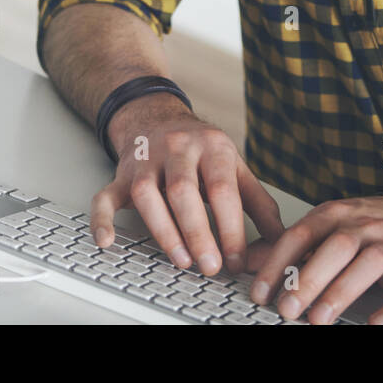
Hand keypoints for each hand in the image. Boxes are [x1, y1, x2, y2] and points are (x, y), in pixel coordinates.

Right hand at [89, 93, 284, 275]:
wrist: (157, 117)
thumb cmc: (201, 150)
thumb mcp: (234, 166)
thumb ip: (257, 202)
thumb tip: (280, 239)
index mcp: (211, 146)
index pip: (221, 188)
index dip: (230, 227)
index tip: (237, 259)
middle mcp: (177, 148)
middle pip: (183, 190)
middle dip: (198, 232)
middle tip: (211, 266)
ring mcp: (145, 160)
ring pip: (146, 193)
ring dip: (164, 231)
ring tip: (182, 261)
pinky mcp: (120, 174)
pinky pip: (105, 195)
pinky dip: (101, 220)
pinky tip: (107, 241)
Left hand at [246, 195, 382, 324]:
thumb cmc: (377, 225)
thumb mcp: (335, 223)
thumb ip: (298, 242)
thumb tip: (252, 257)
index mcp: (337, 214)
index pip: (300, 234)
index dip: (277, 263)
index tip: (259, 291)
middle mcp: (365, 226)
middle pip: (333, 248)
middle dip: (307, 279)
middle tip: (286, 308)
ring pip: (366, 266)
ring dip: (340, 293)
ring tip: (318, 319)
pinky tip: (374, 326)